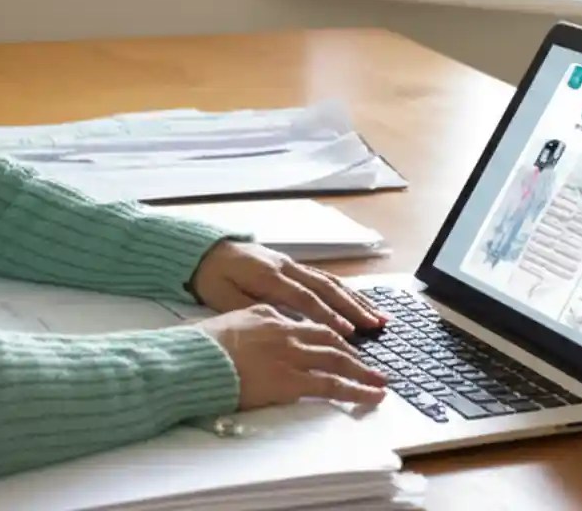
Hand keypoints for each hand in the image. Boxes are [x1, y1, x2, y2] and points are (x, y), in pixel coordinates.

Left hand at [191, 241, 386, 335]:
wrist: (204, 250)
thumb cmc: (211, 278)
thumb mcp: (223, 298)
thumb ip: (254, 310)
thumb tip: (284, 325)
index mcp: (268, 276)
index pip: (304, 298)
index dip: (327, 315)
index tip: (348, 332)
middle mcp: (286, 267)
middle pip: (326, 288)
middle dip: (354, 308)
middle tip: (376, 325)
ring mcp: (292, 264)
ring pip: (331, 282)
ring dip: (356, 300)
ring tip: (378, 317)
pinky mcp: (293, 265)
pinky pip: (325, 278)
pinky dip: (344, 292)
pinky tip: (359, 303)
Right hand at [197, 305, 387, 408]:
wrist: (193, 359)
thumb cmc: (201, 347)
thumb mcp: (229, 324)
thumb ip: (252, 326)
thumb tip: (260, 337)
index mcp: (269, 315)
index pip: (308, 324)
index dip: (329, 336)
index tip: (341, 345)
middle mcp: (286, 330)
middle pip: (330, 339)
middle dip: (353, 353)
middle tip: (370, 365)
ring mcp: (291, 354)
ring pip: (338, 360)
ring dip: (363, 372)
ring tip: (380, 382)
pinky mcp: (291, 380)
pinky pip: (332, 385)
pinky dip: (356, 390)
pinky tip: (370, 396)